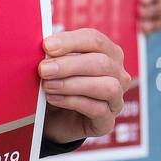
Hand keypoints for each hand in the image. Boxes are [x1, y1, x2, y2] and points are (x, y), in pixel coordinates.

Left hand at [38, 27, 132, 143]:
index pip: (95, 40)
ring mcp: (116, 98)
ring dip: (73, 84)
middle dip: (69, 65)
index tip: (47, 46)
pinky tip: (54, 99)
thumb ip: (54, 54)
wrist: (54, 117)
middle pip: (101, 62)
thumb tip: (47, 48)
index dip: (70, 41)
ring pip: (106, 86)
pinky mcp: (108, 121)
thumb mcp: (55, 65)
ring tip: (48, 85)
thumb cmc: (57, 82)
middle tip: (43, 69)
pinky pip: (98, 109)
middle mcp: (117, 73)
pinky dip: (72, 102)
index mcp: (107, 51)